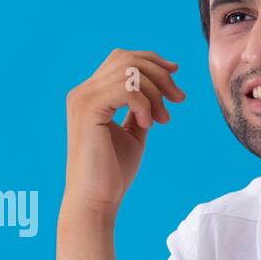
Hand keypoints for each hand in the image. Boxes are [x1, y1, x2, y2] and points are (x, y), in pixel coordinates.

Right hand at [62, 48, 185, 220]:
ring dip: (156, 92)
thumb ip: (140, 109)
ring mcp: (83, 99)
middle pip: (128, 58)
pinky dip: (145, 103)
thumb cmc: (112, 173)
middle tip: (178, 99)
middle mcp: (82, 92)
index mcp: (90, 95)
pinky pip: (127, 88)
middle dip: (160, 74)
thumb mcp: (133, 133)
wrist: (96, 200)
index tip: (176, 76)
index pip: (122, 58)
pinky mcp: (89, 110)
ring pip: (130, 71)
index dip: (152, 61)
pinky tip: (149, 125)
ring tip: (162, 119)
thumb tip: (158, 88)